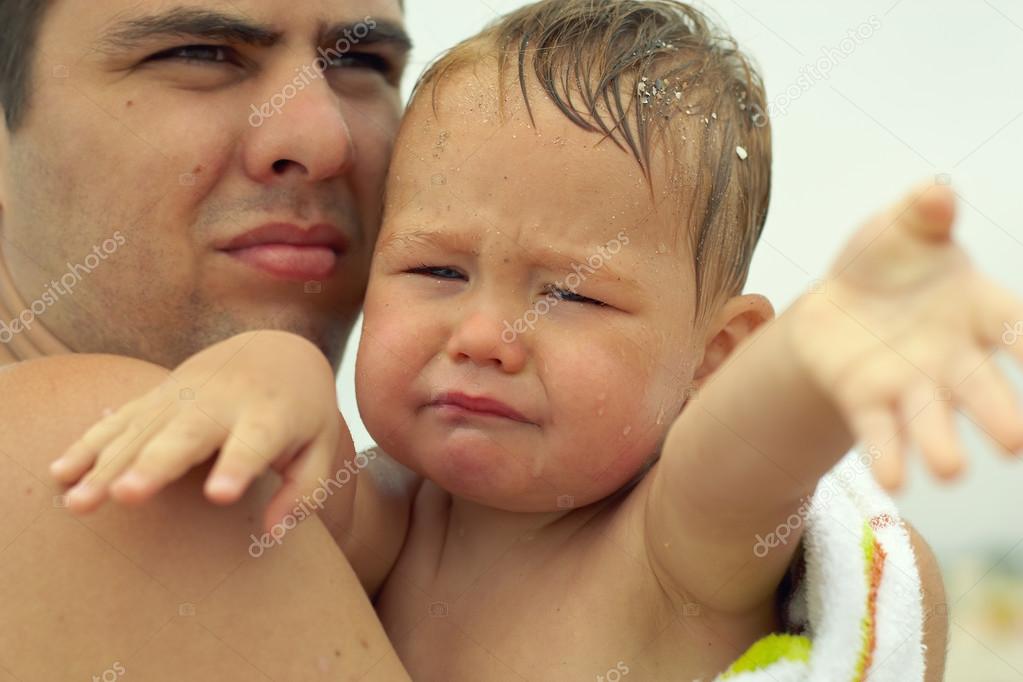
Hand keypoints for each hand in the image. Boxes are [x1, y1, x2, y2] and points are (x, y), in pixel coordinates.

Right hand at [49, 331, 350, 528]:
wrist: (275, 350)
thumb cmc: (301, 411)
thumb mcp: (320, 445)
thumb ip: (304, 491)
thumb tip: (273, 533)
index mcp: (269, 415)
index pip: (253, 443)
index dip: (236, 467)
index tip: (219, 494)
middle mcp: (222, 402)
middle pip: (184, 435)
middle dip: (154, 464)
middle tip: (127, 494)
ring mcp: (182, 396)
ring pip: (140, 431)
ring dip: (106, 466)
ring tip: (80, 503)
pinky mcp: (155, 397)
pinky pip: (117, 421)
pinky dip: (88, 445)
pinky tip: (62, 474)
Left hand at [786, 183, 1022, 488]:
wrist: (839, 300)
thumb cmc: (888, 260)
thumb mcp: (901, 227)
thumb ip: (923, 212)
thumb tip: (935, 193)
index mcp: (978, 309)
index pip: (1016, 329)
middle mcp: (954, 356)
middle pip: (982, 388)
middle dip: (999, 415)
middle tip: (1017, 443)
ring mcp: (910, 383)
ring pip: (931, 419)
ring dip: (941, 445)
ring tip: (950, 471)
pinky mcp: (866, 399)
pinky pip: (880, 431)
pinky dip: (888, 454)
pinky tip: (893, 480)